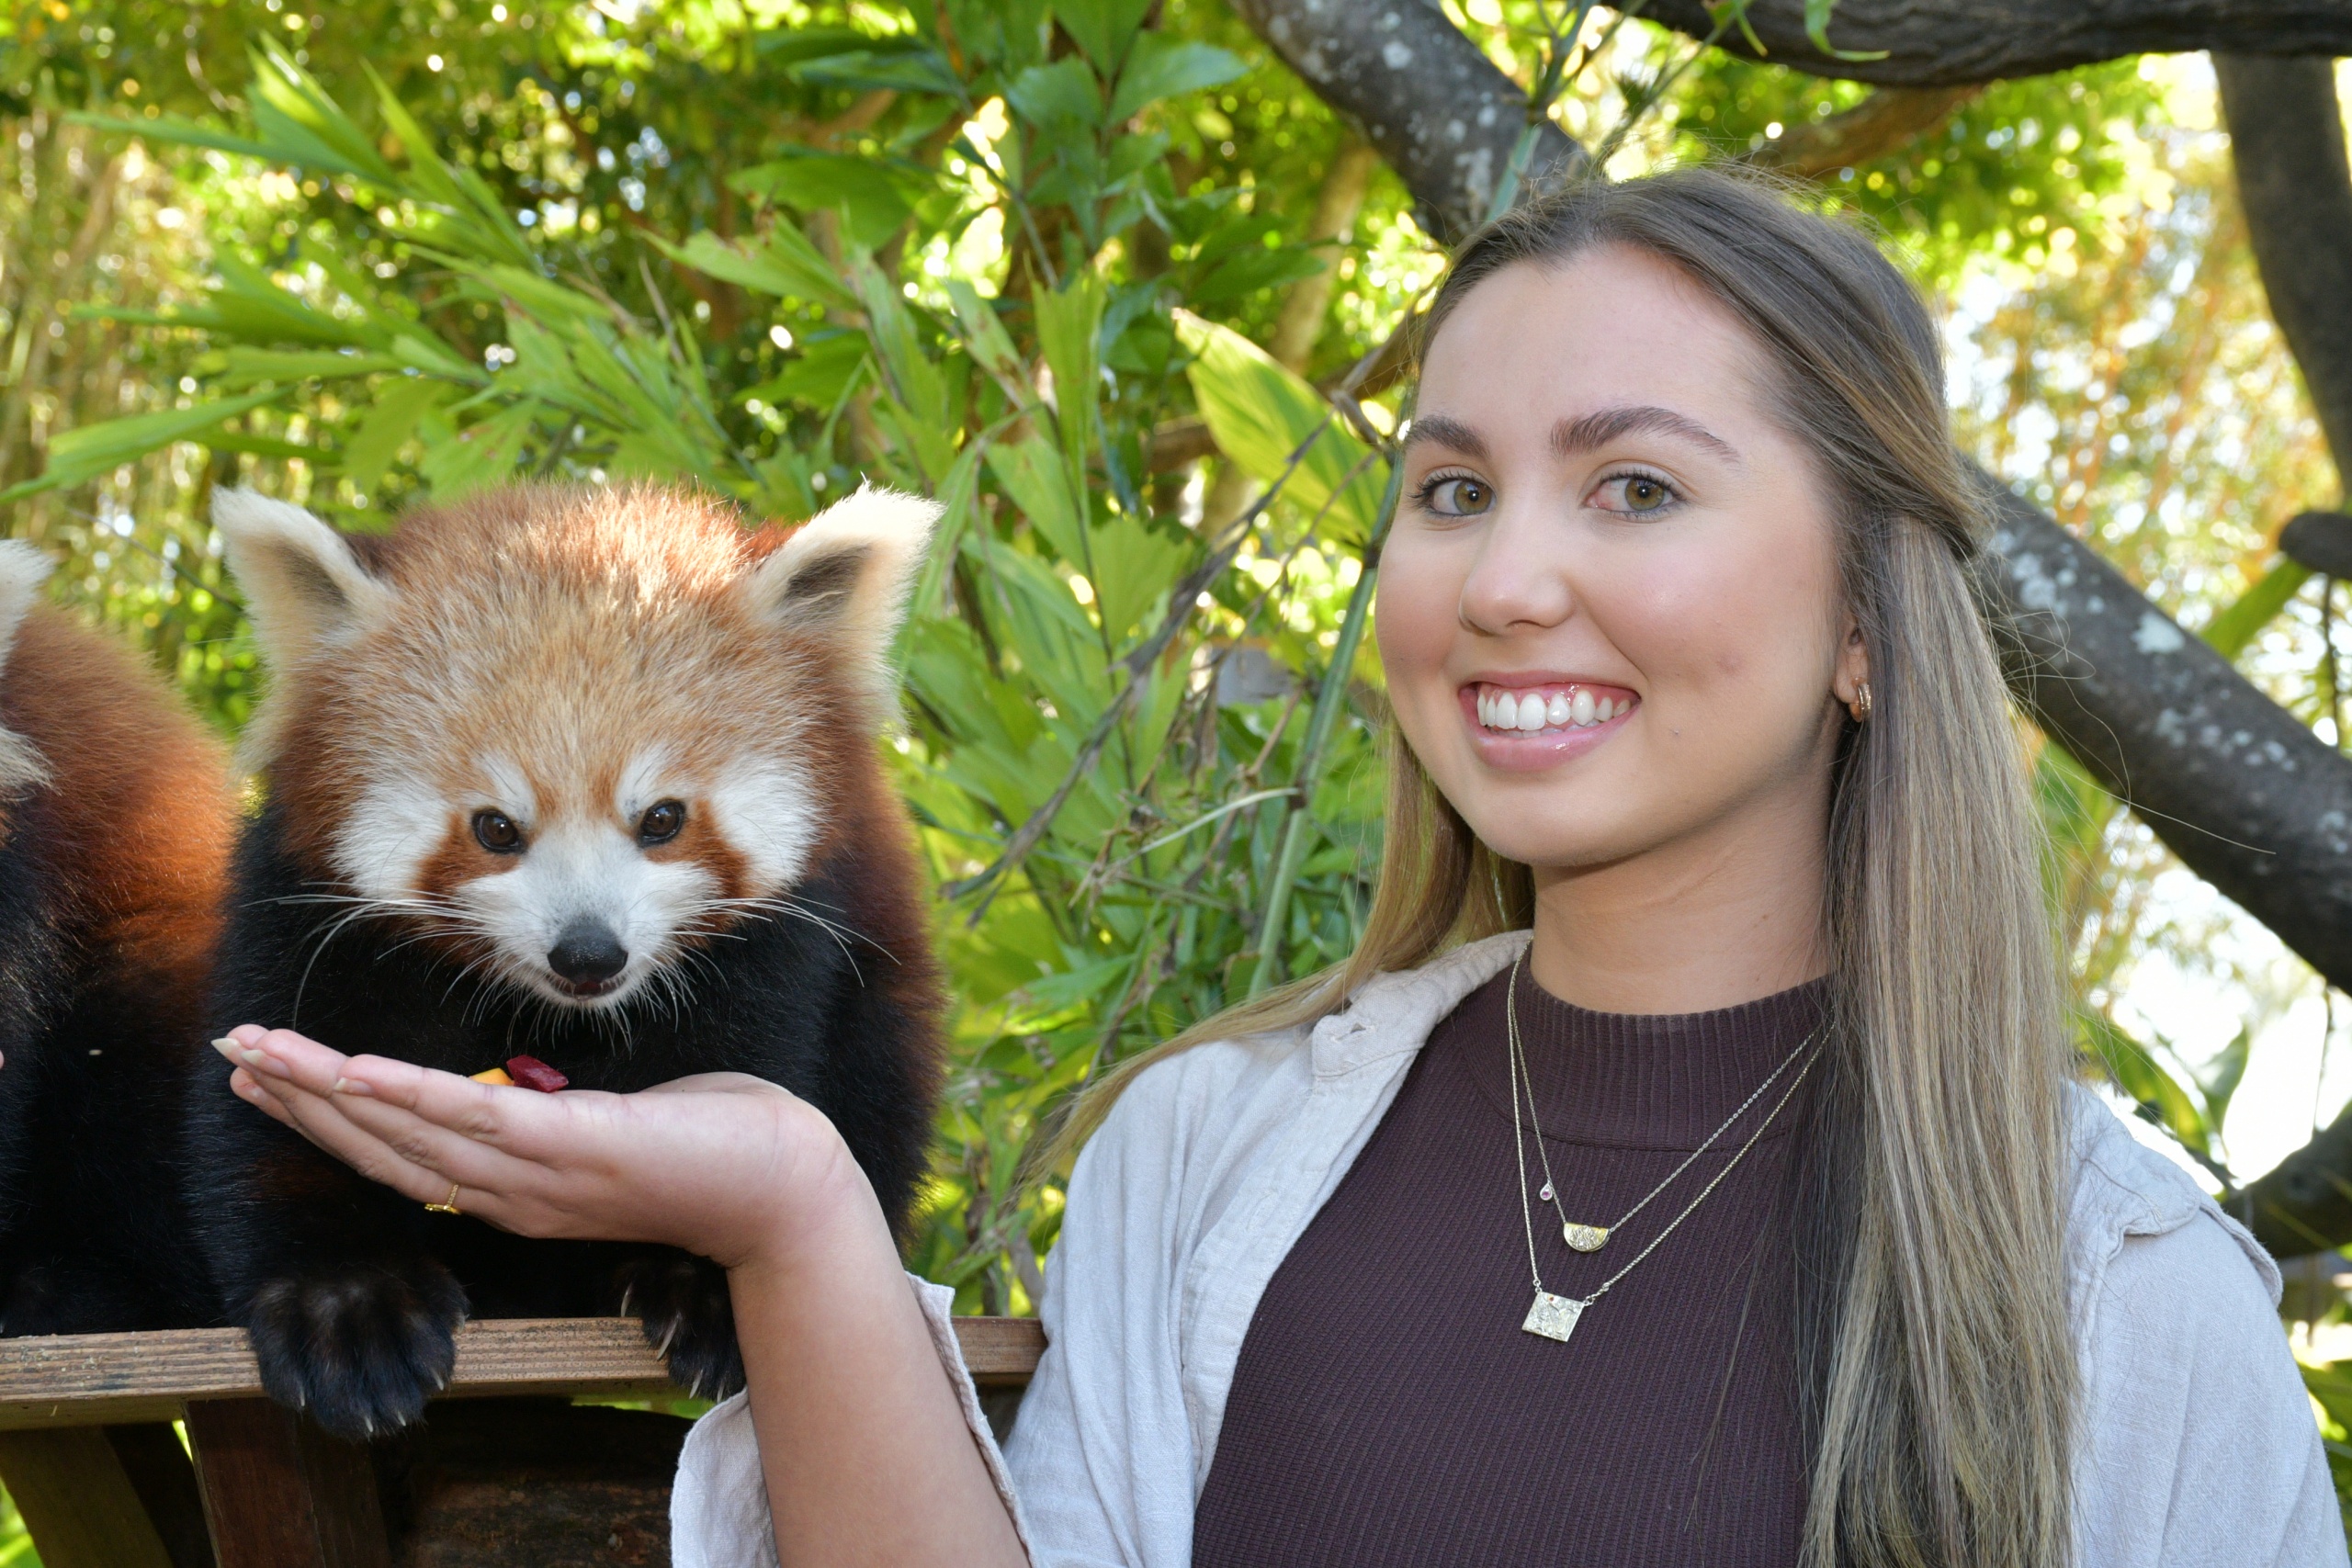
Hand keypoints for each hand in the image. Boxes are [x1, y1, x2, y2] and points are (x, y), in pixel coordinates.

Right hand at [214, 1025, 870, 1271]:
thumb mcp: (613, 1128)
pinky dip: (409, 1098)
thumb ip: (556, 1116)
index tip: (272, 1078)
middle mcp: (511, 1193)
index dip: (329, 1118)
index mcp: (515, 1188)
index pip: (400, 1154)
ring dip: (327, 1093)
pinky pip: (475, 1121)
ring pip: (408, 1133)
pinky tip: (354, 1073)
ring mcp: (539, 1175)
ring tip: (262, 1056)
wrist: (785, 1187)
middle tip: (232, 1058)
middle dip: (301, 1101)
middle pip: (380, 1147)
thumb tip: (518, 1087)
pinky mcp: (575, 1148)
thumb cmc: (711, 1148)